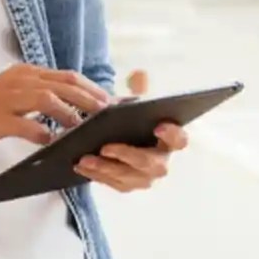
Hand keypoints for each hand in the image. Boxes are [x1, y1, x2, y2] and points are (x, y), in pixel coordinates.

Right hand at [0, 64, 111, 152]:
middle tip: (108, 113)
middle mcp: (18, 80)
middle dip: (91, 98)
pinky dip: (44, 133)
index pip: (66, 76)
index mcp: (23, 73)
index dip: (91, 88)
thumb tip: (68, 108)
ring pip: (50, 99)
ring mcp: (7, 98)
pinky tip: (53, 142)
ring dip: (72, 113)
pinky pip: (27, 125)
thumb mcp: (8, 95)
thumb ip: (35, 97)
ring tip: (87, 127)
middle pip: (64, 84)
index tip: (110, 102)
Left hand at [75, 70, 187, 192]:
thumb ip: (138, 89)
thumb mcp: (133, 103)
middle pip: (152, 165)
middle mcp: (160, 162)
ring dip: (106, 168)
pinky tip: (80, 165)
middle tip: (105, 147)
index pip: (179, 139)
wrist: (115, 137)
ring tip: (84, 158)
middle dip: (128, 155)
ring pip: (129, 177)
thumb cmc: (129, 119)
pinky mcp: (126, 185)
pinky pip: (113, 184)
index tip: (158, 126)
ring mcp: (144, 177)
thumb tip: (139, 73)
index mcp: (169, 140)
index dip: (172, 134)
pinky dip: (96, 175)